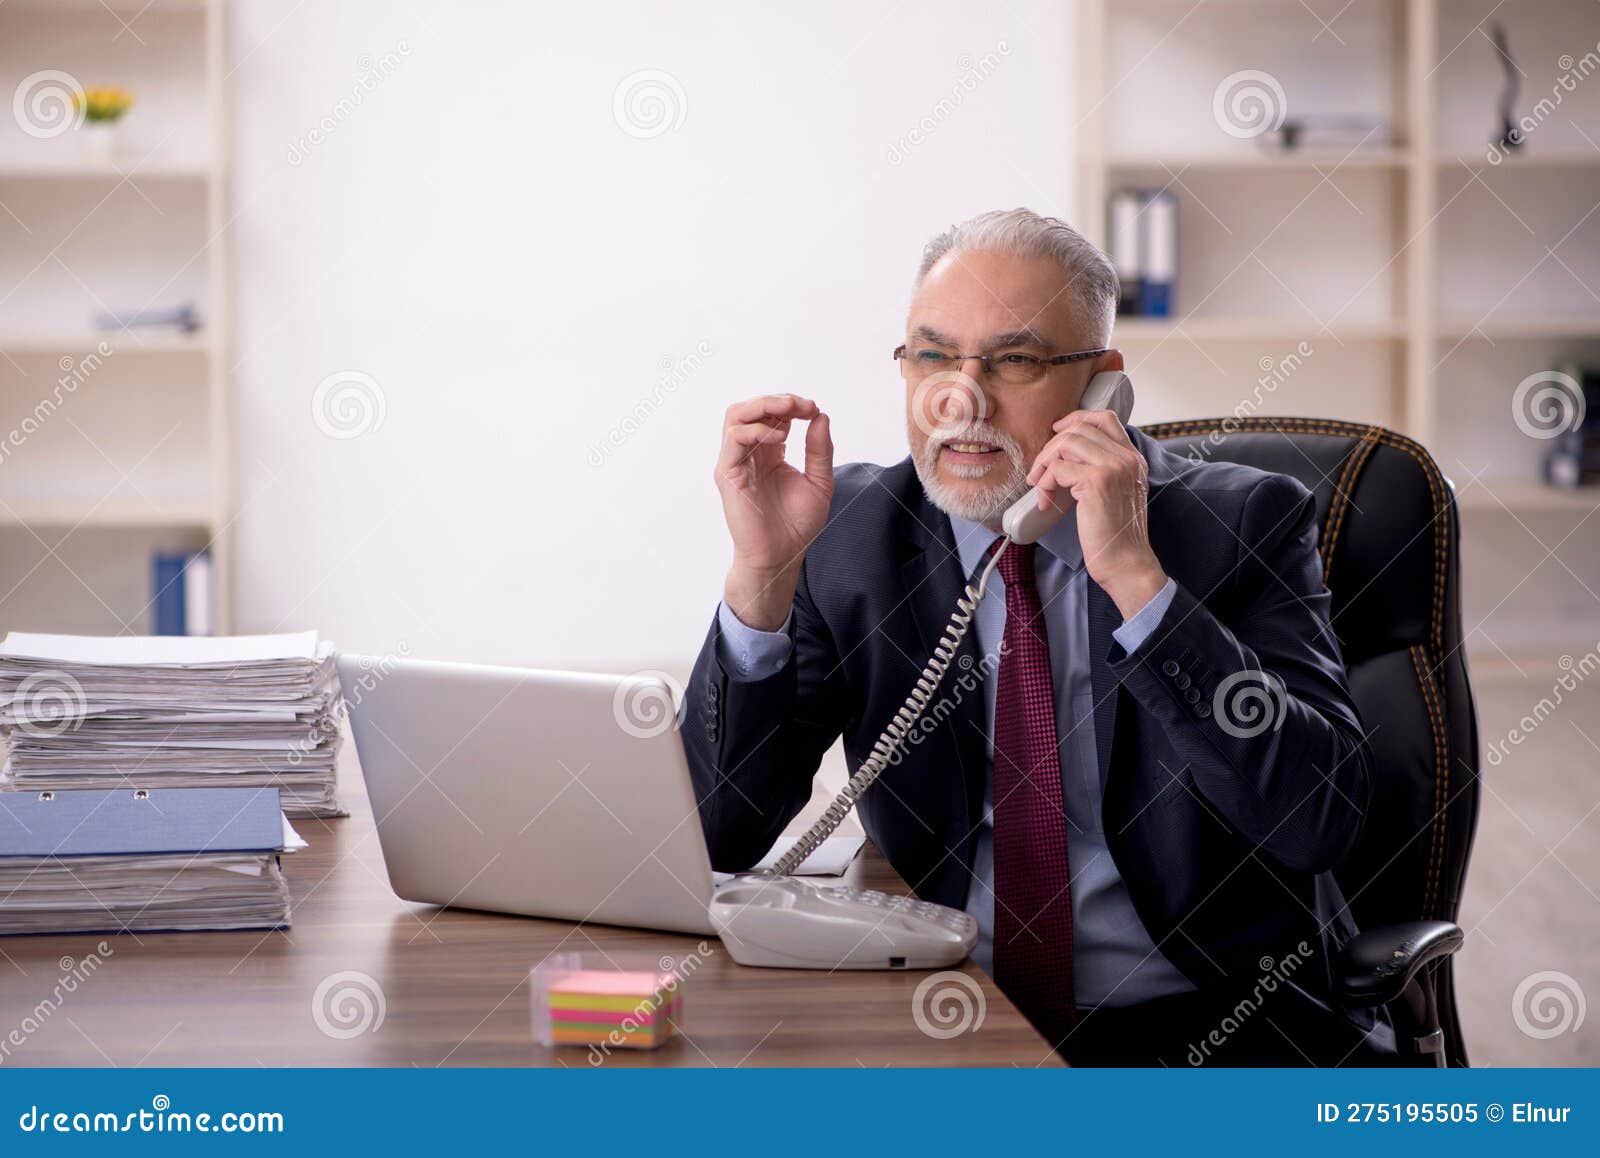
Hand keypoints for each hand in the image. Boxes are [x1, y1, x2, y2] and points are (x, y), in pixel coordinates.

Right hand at [716, 394, 833, 630]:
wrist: (781, 558)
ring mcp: (736, 463)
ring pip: (736, 415)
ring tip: (788, 411)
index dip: (793, 406)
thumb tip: (821, 416)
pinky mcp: (728, 474)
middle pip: (751, 408)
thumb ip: (820, 450)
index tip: (814, 410)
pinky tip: (778, 439)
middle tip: (802, 405)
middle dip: (777, 400)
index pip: (773, 415)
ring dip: (763, 406)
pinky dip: (755, 430)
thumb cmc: (797, 526)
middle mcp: (750, 455)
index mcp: (770, 454)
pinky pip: (733, 439)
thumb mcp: (819, 482)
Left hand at [1026, 409, 1167, 619]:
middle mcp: (1127, 458)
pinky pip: (1058, 468)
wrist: (1125, 563)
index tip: (1056, 432)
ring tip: (1040, 486)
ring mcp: (1114, 467)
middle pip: (1079, 428)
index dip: (1075, 418)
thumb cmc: (1114, 535)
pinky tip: (1045, 502)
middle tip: (1039, 472)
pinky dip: (1044, 483)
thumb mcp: (1114, 493)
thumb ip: (1100, 470)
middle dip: (1051, 447)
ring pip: (1066, 443)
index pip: (1104, 418)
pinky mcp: (1097, 481)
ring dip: (1045, 463)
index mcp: (1133, 459)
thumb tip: (1063, 455)